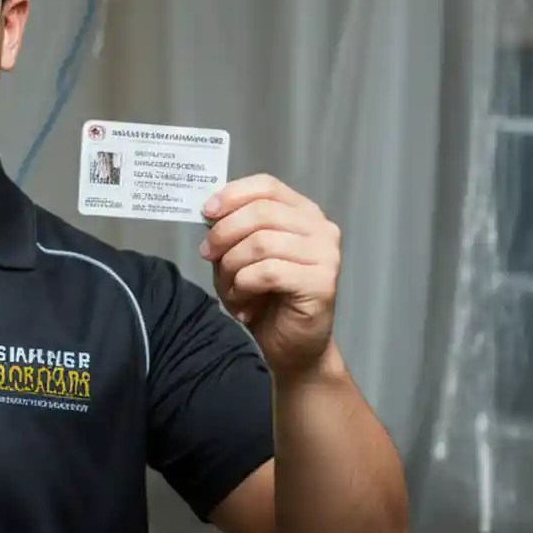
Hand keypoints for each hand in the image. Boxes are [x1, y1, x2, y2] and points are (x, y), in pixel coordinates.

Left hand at [199, 174, 341, 376]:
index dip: (233, 195)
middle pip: (261, 212)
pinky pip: (268, 272)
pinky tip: (243, 302)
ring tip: (229, 287)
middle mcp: (320, 228)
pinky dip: (244, 285)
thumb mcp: (238, 257)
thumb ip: (230, 231)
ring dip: (232, 266)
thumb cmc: (263, 298)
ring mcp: (326, 254)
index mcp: (302, 213)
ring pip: (261, 243)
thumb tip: (209, 211)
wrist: (290, 346)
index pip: (267, 186)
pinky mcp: (322, 282)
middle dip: (224, 234)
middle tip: (208, 256)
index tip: (206, 212)